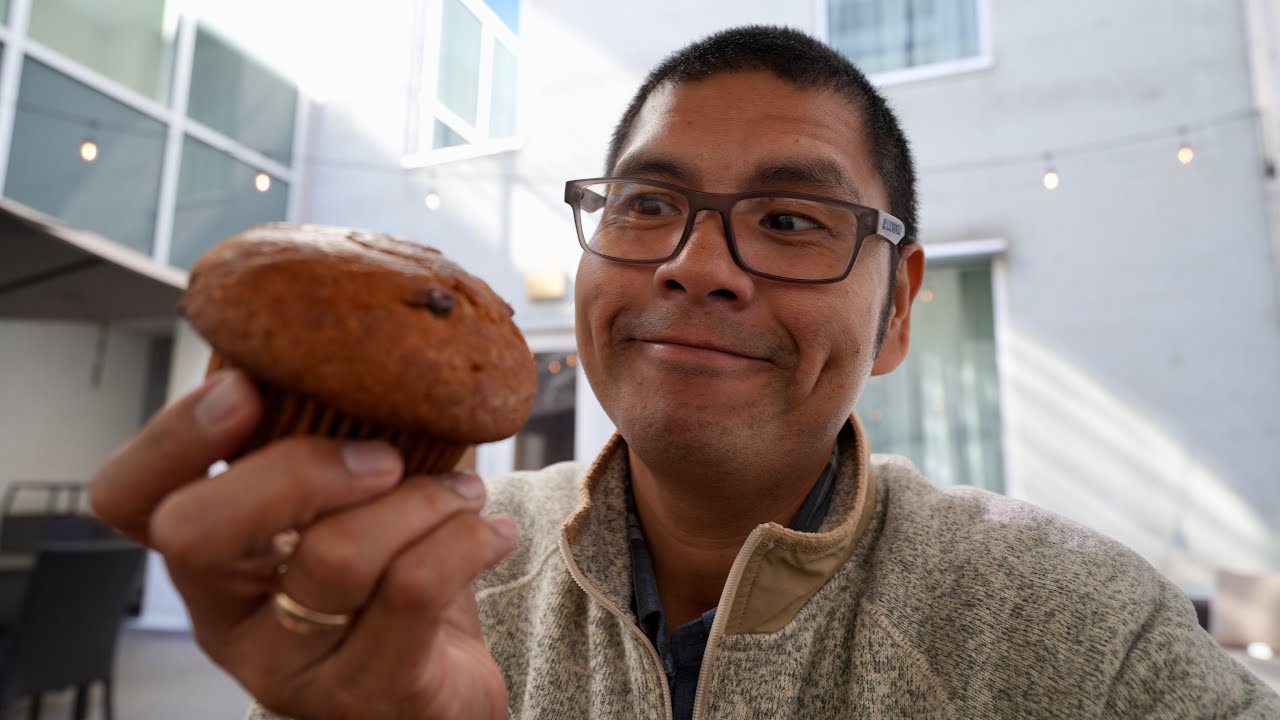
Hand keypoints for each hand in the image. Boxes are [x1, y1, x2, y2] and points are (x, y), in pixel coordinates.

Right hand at [91, 369, 516, 718]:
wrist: (447, 696)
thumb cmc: (394, 584)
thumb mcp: (350, 509)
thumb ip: (336, 438)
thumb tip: (363, 330)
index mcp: (213, 558)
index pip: (128, 499)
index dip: (170, 436)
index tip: (245, 385)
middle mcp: (229, 619)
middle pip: (199, 532)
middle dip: (300, 466)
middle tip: (386, 456)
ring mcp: (292, 666)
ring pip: (333, 556)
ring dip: (421, 500)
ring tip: (466, 492)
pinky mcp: (370, 692)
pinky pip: (412, 590)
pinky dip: (468, 538)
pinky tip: (492, 529)